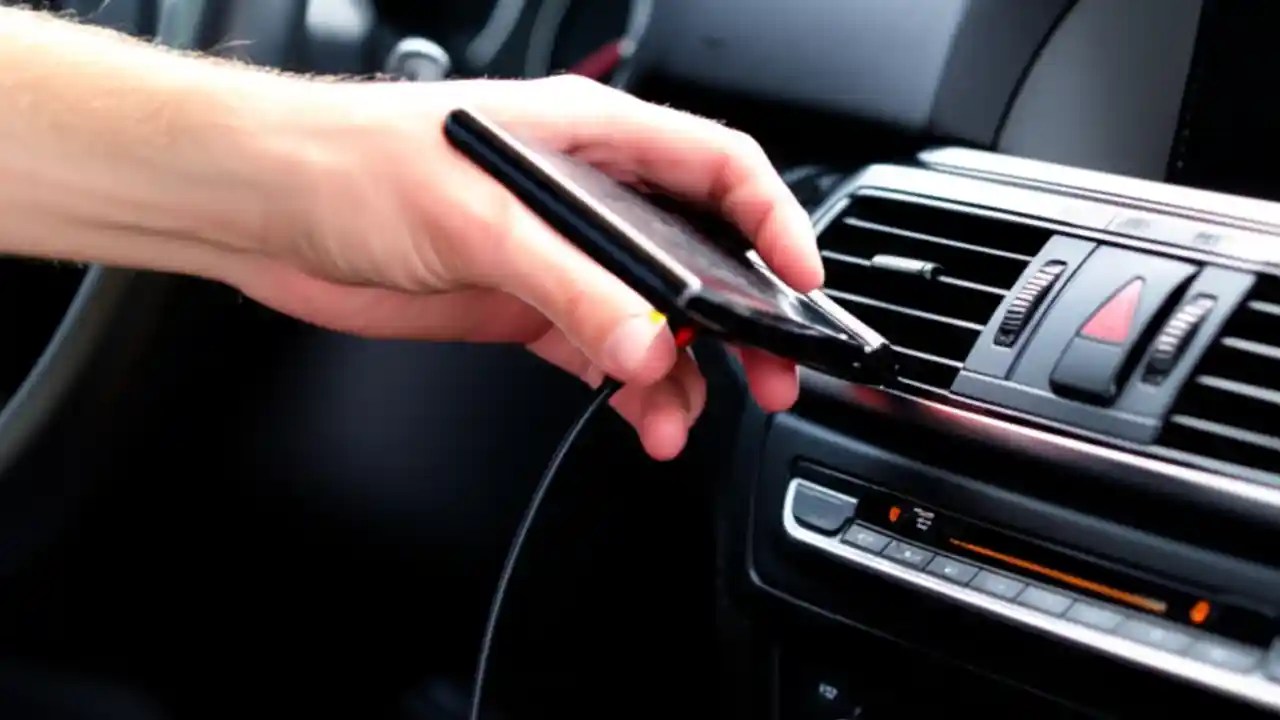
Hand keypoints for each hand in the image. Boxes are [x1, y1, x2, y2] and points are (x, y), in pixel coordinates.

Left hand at [223, 75, 823, 459]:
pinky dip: (629, 390)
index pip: (717, 168)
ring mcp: (556, 257)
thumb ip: (573, 288)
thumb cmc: (353, 164)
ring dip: (681, 371)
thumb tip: (649, 344)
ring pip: (653, 317)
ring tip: (686, 417)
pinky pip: (602, 353)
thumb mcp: (479, 220)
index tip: (802, 280)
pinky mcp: (523, 308)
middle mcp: (583, 197)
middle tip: (771, 370)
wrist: (265, 209)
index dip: (774, 219)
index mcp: (590, 139)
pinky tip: (642, 416)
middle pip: (699, 253)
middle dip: (743, 315)